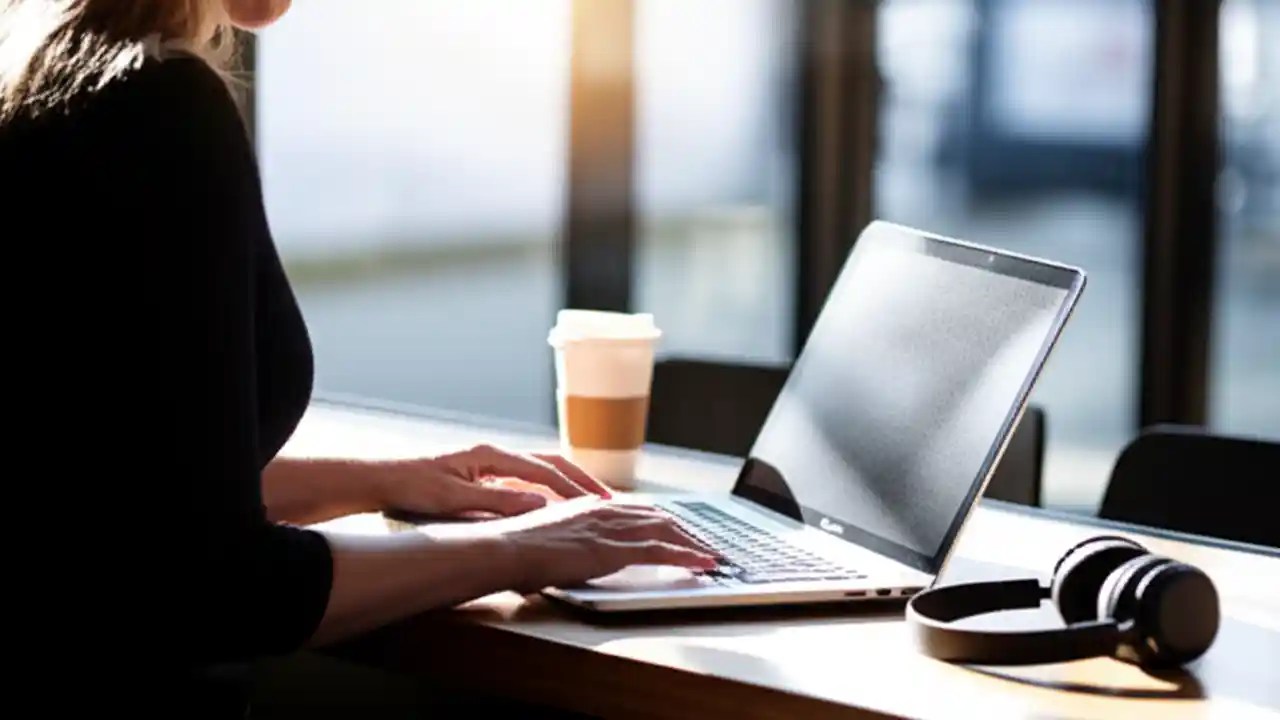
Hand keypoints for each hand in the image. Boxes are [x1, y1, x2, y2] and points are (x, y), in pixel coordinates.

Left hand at [374, 444, 614, 519]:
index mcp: (492, 456)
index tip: (598, 504)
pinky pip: (527, 483)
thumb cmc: (412, 487)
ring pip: (542, 472)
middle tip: (610, 500)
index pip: (544, 471)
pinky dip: (549, 493)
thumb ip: (496, 501)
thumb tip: (539, 503)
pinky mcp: (486, 478)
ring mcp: (492, 466)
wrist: (382, 481)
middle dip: (581, 481)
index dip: (573, 488)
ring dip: (568, 486)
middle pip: (551, 464)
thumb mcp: (454, 498)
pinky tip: (558, 508)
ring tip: (593, 503)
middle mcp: (496, 456)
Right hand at [483, 497, 719, 592]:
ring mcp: (609, 529)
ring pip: (665, 531)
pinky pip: (659, 551)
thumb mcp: (547, 536)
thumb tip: (572, 550)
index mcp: (589, 506)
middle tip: (705, 544)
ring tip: (713, 555)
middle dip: (685, 531)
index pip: (637, 509)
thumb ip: (567, 538)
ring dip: (693, 543)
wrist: (502, 549)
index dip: (662, 520)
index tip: (679, 529)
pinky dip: (687, 556)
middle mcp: (604, 511)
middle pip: (657, 517)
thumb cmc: (514, 549)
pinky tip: (704, 563)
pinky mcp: (611, 550)